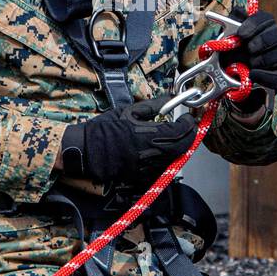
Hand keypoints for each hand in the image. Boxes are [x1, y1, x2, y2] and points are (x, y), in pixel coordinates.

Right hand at [60, 97, 197, 186]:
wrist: (87, 151)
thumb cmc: (105, 129)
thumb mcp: (129, 111)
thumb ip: (153, 106)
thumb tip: (170, 99)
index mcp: (150, 136)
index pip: (182, 131)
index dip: (189, 123)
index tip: (188, 117)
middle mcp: (153, 154)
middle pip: (183, 147)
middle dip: (188, 135)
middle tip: (186, 127)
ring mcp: (149, 167)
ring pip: (174, 158)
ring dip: (179, 146)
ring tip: (174, 136)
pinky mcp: (143, 176)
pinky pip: (162, 167)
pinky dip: (167, 157)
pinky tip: (160, 149)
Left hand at [229, 9, 276, 90]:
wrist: (234, 77)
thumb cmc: (234, 52)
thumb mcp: (228, 37)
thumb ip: (231, 23)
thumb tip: (238, 10)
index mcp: (265, 27)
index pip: (267, 18)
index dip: (254, 24)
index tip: (240, 34)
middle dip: (264, 40)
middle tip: (249, 49)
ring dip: (266, 58)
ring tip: (251, 63)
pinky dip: (266, 76)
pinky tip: (253, 74)